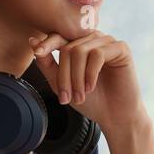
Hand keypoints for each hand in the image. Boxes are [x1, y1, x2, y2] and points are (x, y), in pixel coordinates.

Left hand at [29, 29, 147, 129]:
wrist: (115, 116)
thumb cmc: (91, 101)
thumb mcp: (63, 84)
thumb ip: (48, 63)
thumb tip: (32, 41)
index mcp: (80, 44)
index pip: (59, 37)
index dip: (47, 44)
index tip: (37, 52)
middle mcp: (94, 39)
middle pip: (68, 48)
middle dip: (64, 75)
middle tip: (66, 98)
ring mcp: (108, 42)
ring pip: (80, 51)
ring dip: (76, 78)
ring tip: (80, 96)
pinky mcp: (121, 49)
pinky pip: (98, 54)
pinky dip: (90, 73)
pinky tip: (91, 87)